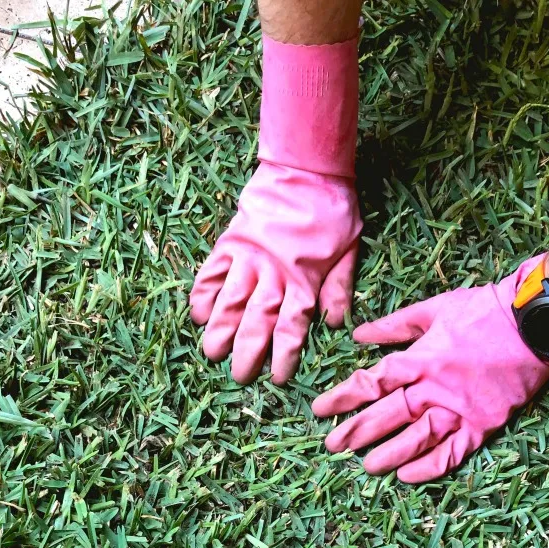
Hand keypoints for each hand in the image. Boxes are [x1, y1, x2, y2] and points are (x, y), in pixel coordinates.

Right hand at [190, 161, 360, 384]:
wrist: (305, 168)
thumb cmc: (334, 211)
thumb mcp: (350, 250)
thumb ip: (340, 287)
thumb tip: (336, 322)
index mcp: (304, 281)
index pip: (291, 328)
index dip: (282, 356)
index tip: (275, 378)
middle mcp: (273, 274)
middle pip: (256, 322)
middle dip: (246, 353)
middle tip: (238, 376)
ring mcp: (248, 258)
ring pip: (230, 302)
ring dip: (219, 330)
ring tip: (211, 352)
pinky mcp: (230, 242)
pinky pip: (211, 273)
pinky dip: (203, 294)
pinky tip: (198, 315)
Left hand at [312, 256, 548, 482]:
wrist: (537, 324)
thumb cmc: (485, 311)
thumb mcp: (435, 308)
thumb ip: (394, 325)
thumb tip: (357, 335)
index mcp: (418, 359)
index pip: (369, 383)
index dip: (341, 398)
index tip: (319, 410)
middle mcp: (433, 389)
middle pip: (385, 415)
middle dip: (355, 432)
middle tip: (333, 446)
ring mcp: (459, 411)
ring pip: (415, 439)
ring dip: (388, 455)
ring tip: (366, 466)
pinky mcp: (483, 426)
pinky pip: (452, 454)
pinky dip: (429, 468)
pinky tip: (408, 477)